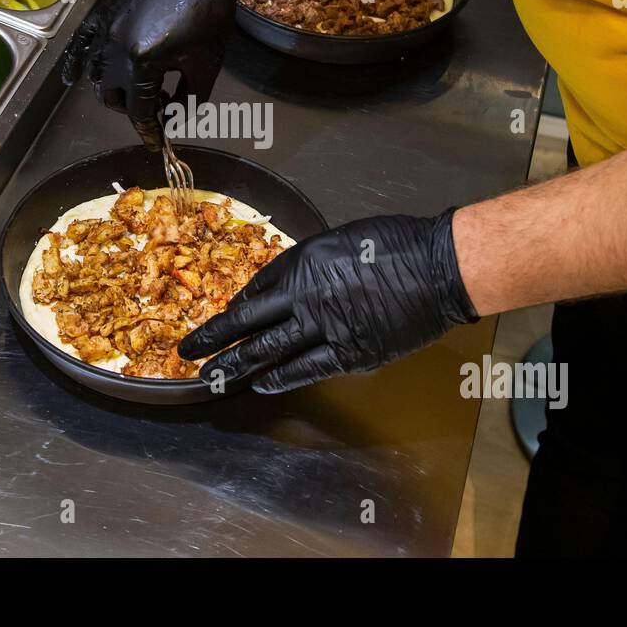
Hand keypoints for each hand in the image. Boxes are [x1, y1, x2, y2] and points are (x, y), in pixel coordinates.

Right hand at [62, 0, 255, 150]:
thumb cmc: (209, 11)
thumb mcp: (207, 63)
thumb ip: (190, 99)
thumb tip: (177, 119)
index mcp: (142, 62)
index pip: (139, 111)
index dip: (150, 131)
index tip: (157, 143)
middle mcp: (115, 48)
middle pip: (112, 96)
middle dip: (132, 109)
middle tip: (157, 108)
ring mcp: (105, 28)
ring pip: (95, 75)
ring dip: (112, 90)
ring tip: (135, 90)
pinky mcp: (103, 13)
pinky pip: (79, 46)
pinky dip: (76, 64)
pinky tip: (75, 77)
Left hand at [178, 209, 477, 392]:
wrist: (439, 267)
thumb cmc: (391, 244)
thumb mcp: (334, 241)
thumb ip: (301, 267)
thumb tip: (271, 289)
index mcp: (303, 267)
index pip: (252, 295)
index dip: (230, 313)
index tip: (215, 323)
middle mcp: (308, 300)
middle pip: (250, 327)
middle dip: (215, 343)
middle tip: (188, 355)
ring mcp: (329, 330)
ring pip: (271, 354)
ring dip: (238, 367)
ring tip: (213, 379)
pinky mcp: (354, 354)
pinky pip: (309, 370)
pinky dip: (283, 378)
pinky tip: (264, 384)